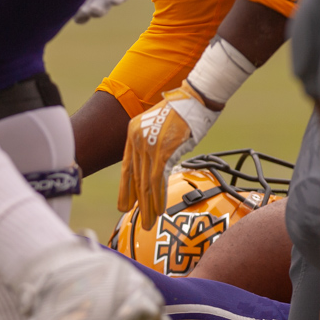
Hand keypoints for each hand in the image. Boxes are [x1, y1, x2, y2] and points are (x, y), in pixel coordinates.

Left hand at [118, 82, 222, 229]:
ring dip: (148, 204)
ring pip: (145, 181)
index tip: (125, 205)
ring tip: (149, 221)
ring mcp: (149, 145)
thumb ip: (152, 146)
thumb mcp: (159, 128)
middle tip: (136, 220)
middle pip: (135, 178)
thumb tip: (156, 169)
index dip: (126, 189)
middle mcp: (137, 140)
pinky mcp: (163, 149)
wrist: (194, 98)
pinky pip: (158, 178)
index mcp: (132, 134)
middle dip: (136, 202)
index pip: (127, 168)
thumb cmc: (182, 112)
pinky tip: (159, 208)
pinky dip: (159, 195)